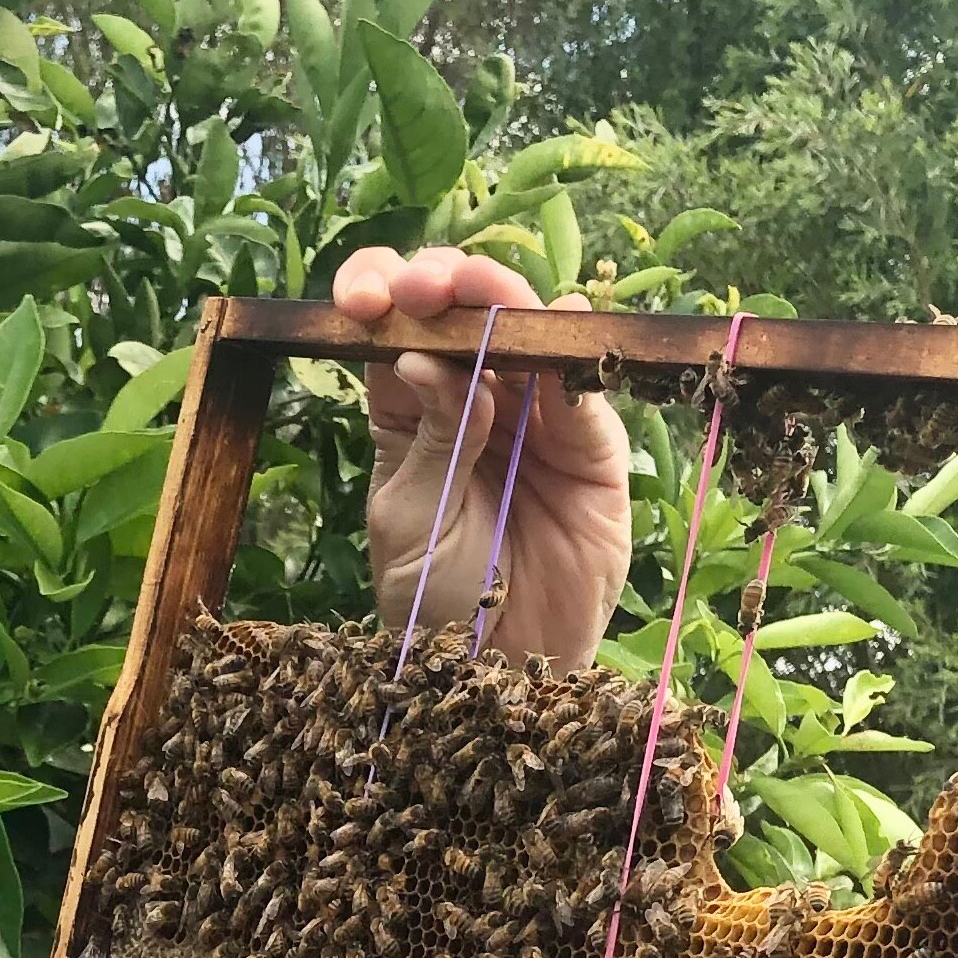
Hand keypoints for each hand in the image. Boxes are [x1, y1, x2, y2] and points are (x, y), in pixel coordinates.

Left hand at [334, 244, 633, 671]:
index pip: (394, 330)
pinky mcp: (592, 448)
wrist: (496, 673)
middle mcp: (474, 400)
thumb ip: (428, 440)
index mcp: (410, 411)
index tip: (365, 299)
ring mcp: (536, 418)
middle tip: (429, 287)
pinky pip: (585, 390)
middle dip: (446, 283)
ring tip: (483, 292)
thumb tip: (425, 357)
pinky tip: (560, 324)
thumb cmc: (433, 602)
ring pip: (527, 334)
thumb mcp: (411, 521)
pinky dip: (574, 353)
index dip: (381, 296)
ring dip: (506, 299)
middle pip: (463, 315)